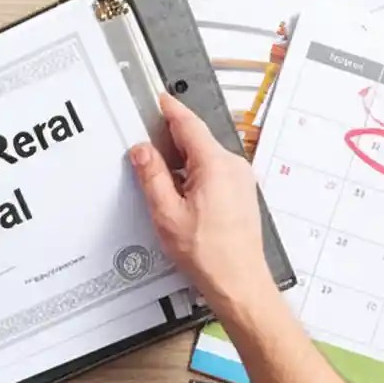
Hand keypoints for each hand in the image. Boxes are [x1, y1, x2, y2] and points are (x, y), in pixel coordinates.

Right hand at [129, 90, 275, 315]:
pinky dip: (194, 174)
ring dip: (182, 162)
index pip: (189, 124)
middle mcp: (234, 166)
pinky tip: (180, 196)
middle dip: (170, 141)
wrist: (238, 282)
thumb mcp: (167, 214)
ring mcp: (241, 180)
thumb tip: (142, 151)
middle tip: (146, 149)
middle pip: (196, 140)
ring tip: (163, 184)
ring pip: (204, 157)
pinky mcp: (241, 193)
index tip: (157, 99)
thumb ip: (152, 177)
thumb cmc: (209, 255)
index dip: (169, 109)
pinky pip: (214, 172)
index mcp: (216, 165)